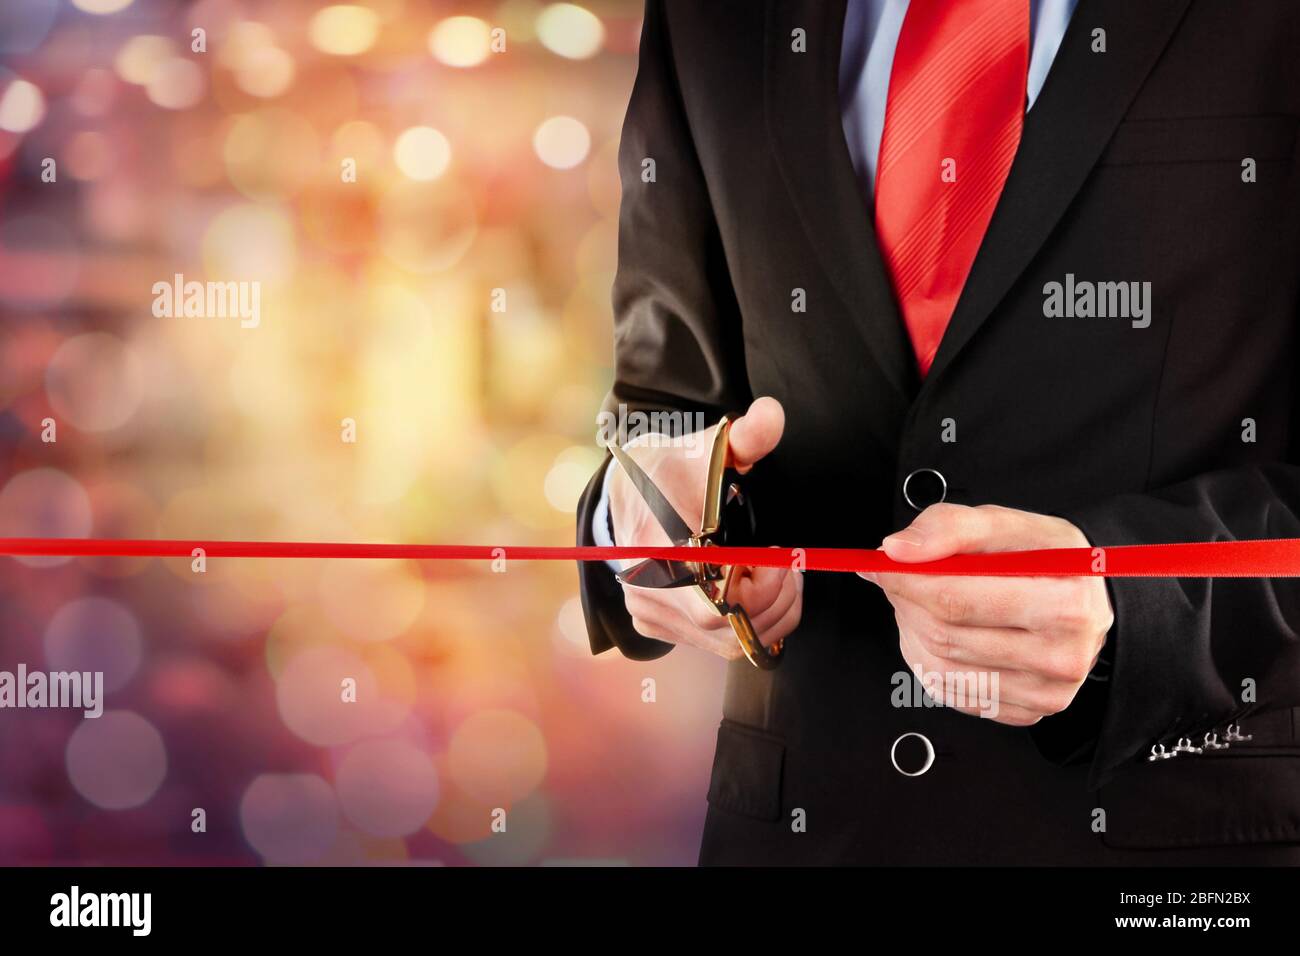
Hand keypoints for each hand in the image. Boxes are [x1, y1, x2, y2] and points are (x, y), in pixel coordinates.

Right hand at [609, 396, 802, 659]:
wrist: (625, 491)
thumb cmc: (671, 470)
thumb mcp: (707, 446)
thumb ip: (746, 435)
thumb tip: (772, 415)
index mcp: (656, 548)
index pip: (720, 603)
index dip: (763, 590)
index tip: (779, 556)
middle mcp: (645, 589)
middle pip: (728, 629)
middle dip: (774, 601)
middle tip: (789, 566)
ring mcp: (648, 611)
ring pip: (726, 642)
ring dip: (766, 615)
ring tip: (777, 575)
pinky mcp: (653, 622)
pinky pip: (713, 643)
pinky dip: (744, 623)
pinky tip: (751, 588)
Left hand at [861, 503, 1112, 725]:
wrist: (1085, 598)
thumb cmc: (1047, 559)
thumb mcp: (1006, 523)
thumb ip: (950, 527)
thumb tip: (898, 550)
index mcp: (1065, 603)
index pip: (955, 599)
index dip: (904, 580)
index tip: (880, 563)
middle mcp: (1062, 656)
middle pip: (944, 635)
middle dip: (907, 602)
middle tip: (901, 577)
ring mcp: (1044, 692)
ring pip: (939, 667)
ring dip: (914, 630)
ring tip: (925, 601)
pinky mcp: (1026, 712)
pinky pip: (950, 692)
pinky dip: (930, 659)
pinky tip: (945, 632)